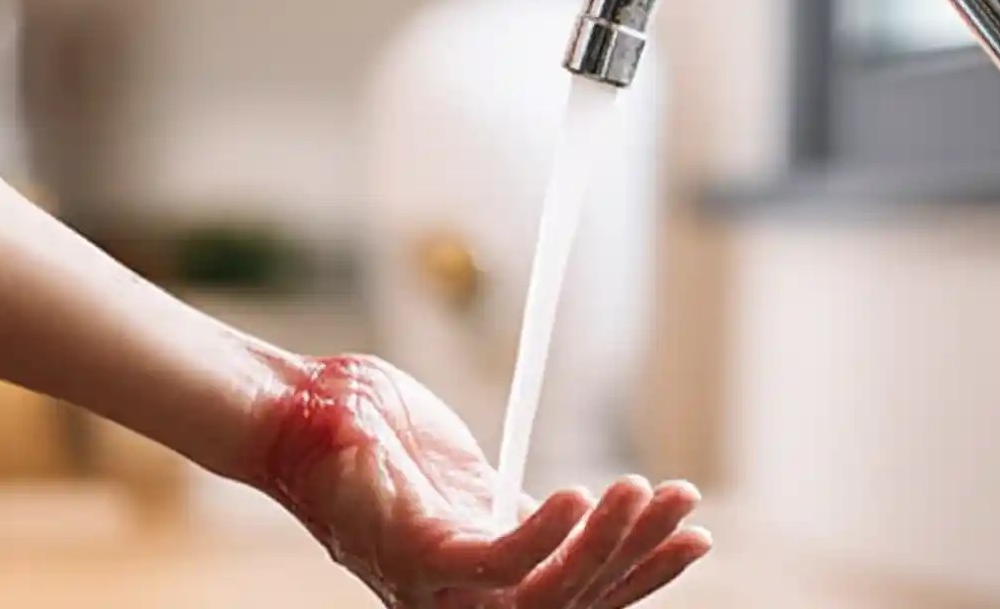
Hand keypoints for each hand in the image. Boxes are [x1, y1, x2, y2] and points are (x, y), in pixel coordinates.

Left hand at [247, 353, 710, 607]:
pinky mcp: (414, 553)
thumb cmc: (378, 435)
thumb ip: (514, 505)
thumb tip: (580, 508)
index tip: (695, 531)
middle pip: (574, 604)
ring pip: (545, 594)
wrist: (304, 409)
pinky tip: (584, 494)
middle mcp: (462, 596)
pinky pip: (496, 563)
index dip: (642, 571)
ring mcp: (435, 582)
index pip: (579, 593)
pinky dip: (548, 534)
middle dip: (639, 557)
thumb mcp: (467, 478)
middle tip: (684, 503)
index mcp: (483, 575)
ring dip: (605, 545)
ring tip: (642, 490)